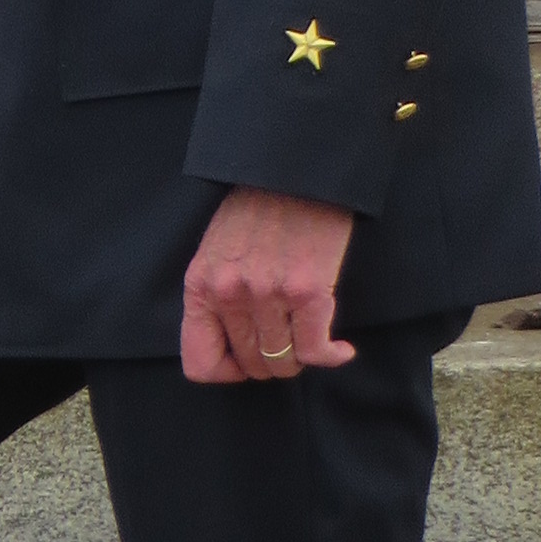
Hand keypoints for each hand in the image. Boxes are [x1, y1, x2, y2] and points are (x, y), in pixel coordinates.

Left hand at [182, 189, 357, 383]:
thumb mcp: (219, 251)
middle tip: (290, 344)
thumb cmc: (260, 208)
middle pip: (250, 365)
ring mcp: (267, 293)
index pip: (200, 363)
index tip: (248, 359)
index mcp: (201, 284)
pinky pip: (316, 351)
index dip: (228, 371)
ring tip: (312, 339)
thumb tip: (235, 350)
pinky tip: (340, 348)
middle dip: (272, 363)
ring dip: (301, 358)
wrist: (297, 170)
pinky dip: (332, 356)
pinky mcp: (307, 291)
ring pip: (284, 362)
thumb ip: (218, 297)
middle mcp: (229, 293)